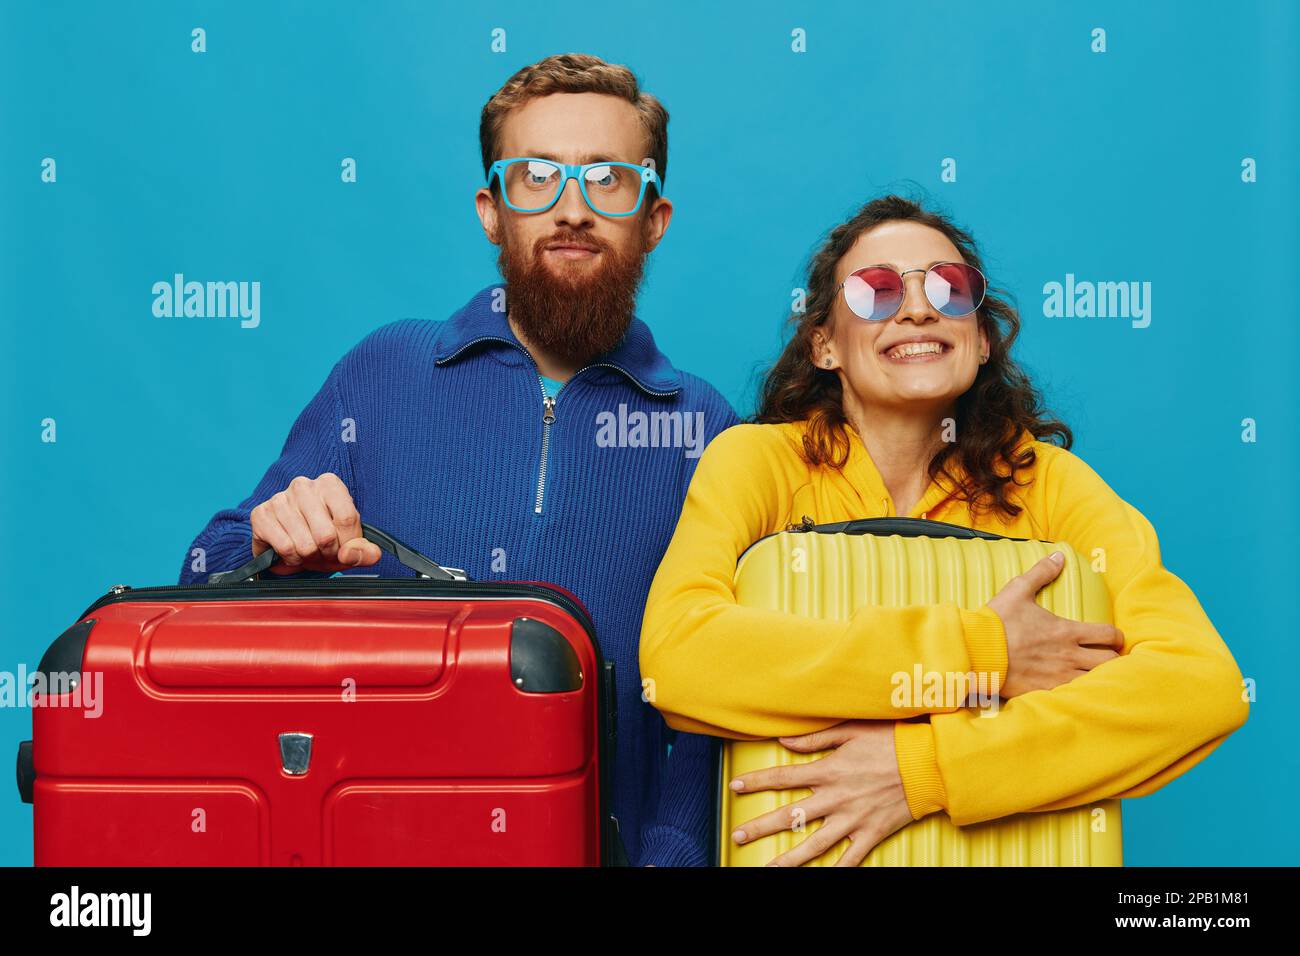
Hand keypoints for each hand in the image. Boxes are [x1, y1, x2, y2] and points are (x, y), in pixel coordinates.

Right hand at [250, 473, 381, 573]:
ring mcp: (280, 498)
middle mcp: (303, 485)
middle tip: (323, 552)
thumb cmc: (323, 538)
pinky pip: (285, 548)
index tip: (343, 549)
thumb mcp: (351, 544)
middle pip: (326, 534)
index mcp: (330, 484)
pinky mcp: (261, 515)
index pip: (347, 518)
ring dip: (309, 557)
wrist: (290, 544)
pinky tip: (291, 552)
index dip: (347, 543)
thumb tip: (352, 554)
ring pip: (305, 545)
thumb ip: (365, 551)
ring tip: (307, 551)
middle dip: (327, 553)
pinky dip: (291, 558)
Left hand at [728, 721, 913, 866]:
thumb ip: (815, 738)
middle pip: (791, 816)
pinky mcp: (871, 833)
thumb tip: (784, 740)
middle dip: (761, 826)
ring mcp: (853, 819)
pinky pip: (850, 858)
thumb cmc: (890, 741)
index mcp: (828, 770)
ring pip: (814, 844)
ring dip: (789, 858)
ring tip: (768, 868)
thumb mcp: (850, 730)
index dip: (756, 782)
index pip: (783, 777)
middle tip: (738, 835)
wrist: (928, 763)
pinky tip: (821, 878)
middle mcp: (835, 798)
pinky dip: (836, 871)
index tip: (735, 786)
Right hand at [988, 551, 1123, 697]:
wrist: (978, 650)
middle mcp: (1069, 655)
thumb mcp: (1018, 590)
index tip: (1112, 637)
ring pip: (1097, 681)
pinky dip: (1080, 692)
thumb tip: (1059, 555)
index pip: (1108, 635)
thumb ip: (1041, 573)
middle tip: (1107, 657)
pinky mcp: (1045, 691)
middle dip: (1114, 658)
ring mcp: (1059, 676)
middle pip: (1111, 661)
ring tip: (1096, 675)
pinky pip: (1074, 696)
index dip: (1116, 636)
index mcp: (1067, 631)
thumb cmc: (998, 621)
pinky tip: (1075, 689)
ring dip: (1100, 677)